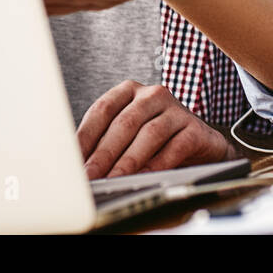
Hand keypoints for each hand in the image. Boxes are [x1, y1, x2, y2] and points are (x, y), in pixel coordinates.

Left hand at [78, 79, 238, 178]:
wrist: (200, 143)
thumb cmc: (156, 140)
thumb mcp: (128, 135)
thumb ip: (105, 144)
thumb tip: (79, 167)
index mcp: (129, 91)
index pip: (102, 109)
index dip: (86, 135)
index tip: (73, 160)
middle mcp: (152, 95)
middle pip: (124, 122)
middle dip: (104, 152)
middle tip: (91, 175)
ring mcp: (176, 110)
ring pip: (149, 134)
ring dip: (128, 161)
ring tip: (113, 180)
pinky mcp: (195, 128)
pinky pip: (175, 147)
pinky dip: (158, 164)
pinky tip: (145, 178)